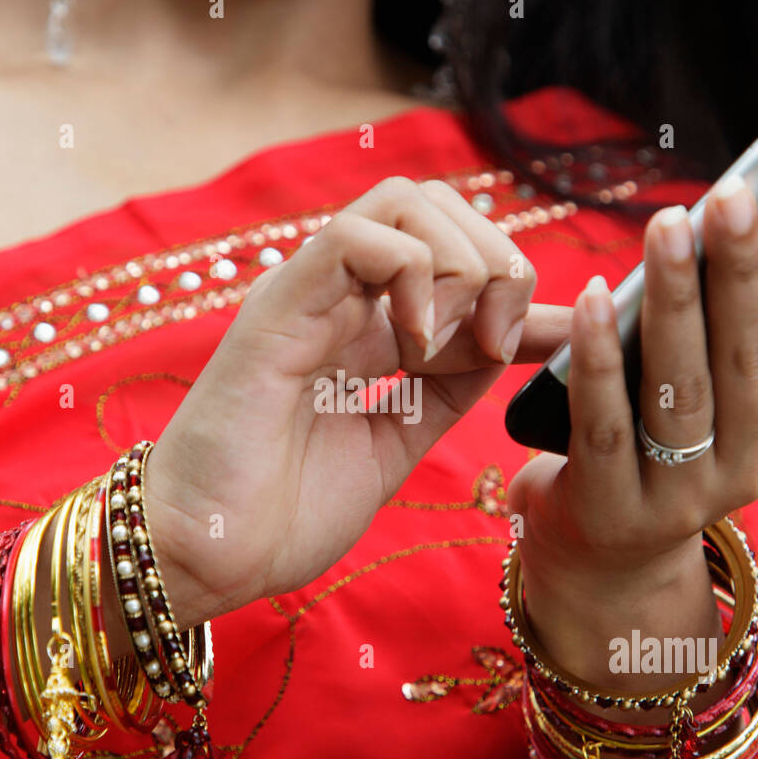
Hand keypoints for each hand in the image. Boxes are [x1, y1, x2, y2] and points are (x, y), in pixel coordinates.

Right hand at [142, 176, 568, 622]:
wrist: (208, 555)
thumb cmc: (286, 509)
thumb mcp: (399, 437)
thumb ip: (454, 385)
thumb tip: (528, 338)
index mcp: (364, 325)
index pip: (455, 254)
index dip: (518, 285)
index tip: (550, 341)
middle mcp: (337, 296)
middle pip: (437, 205)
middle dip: (497, 259)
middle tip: (503, 340)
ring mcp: (306, 294)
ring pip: (404, 203)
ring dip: (461, 263)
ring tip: (459, 341)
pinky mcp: (276, 308)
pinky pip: (354, 240)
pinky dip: (411, 275)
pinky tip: (416, 342)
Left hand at [508, 162, 757, 684]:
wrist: (605, 561)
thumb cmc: (664, 453)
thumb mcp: (730, 404)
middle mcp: (746, 465)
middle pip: (745, 356)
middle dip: (740, 270)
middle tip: (730, 194)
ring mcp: (680, 495)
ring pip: (679, 386)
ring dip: (673, 300)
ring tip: (664, 227)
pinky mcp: (613, 509)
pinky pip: (604, 423)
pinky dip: (598, 358)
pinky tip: (592, 297)